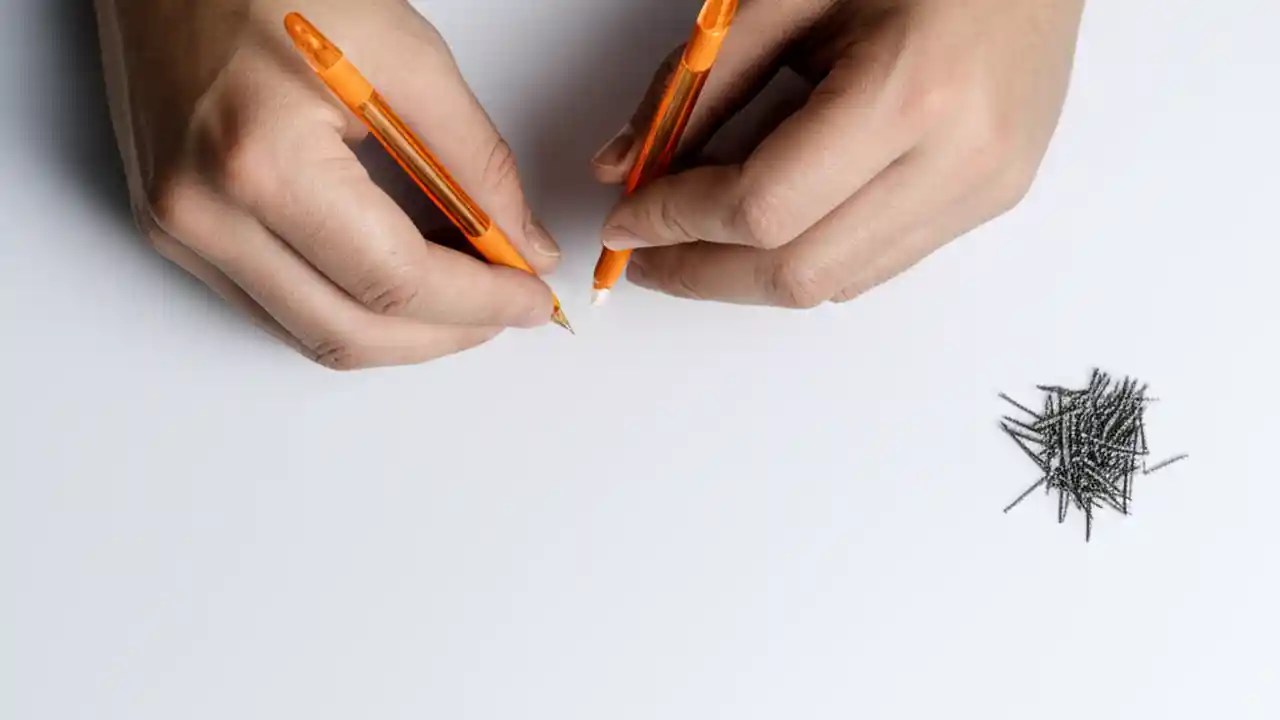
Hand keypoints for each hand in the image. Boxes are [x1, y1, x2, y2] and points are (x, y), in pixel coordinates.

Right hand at [96, 0, 559, 368]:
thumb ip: (476, 161)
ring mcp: (178, 230)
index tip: (535, 300)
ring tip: (465, 295)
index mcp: (261, 162)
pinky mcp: (174, 232)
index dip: (481, 302)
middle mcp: (203, 213)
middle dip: (447, 334)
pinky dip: (351, 308)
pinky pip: (278, 308)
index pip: (394, 281)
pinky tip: (401, 279)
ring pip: (313, 335)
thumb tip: (523, 245)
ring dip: (402, 335)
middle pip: (351, 333)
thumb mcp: (405, 55)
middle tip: (509, 308)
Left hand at [592, 0, 1083, 306]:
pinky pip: (876, 263)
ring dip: (750, 275)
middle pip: (799, 272)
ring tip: (696, 242)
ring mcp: (987, 188)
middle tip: (647, 255)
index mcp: (912, 91)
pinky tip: (768, 226)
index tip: (627, 218)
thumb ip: (701, 82)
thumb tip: (623, 163)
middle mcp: (961, 159)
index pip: (765, 208)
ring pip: (837, 282)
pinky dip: (806, 256)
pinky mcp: (994, 197)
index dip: (679, 222)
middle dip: (705, 273)